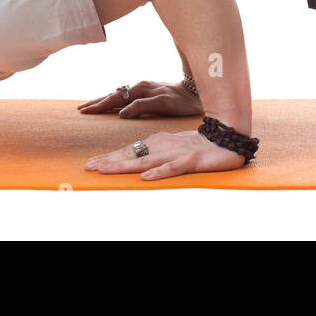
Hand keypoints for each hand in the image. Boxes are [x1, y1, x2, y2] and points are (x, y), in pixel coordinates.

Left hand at [77, 80, 202, 118]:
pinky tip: (121, 115)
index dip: (97, 101)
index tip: (81, 109)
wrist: (195, 95)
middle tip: (80, 110)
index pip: (113, 95)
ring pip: (124, 97)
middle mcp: (141, 88)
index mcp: (137, 89)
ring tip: (93, 110)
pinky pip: (143, 104)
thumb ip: (135, 106)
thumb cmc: (171, 99)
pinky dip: (131, 108)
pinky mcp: (161, 99)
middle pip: (114, 95)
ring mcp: (151, 92)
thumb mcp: (150, 101)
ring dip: (107, 103)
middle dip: (96, 103)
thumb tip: (118, 113)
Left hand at [85, 130, 246, 179]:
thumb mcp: (171, 149)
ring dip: (125, 165)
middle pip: (132, 154)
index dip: (109, 157)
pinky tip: (145, 178)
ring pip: (146, 160)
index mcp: (157, 142)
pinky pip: (172, 168)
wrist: (227, 137)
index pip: (129, 151)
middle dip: (109, 161)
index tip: (90, 165)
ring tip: (106, 170)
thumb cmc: (197, 145)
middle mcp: (163, 146)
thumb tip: (135, 165)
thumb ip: (154, 155)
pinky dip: (159, 172)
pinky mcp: (191, 160)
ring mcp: (176, 152)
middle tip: (88, 167)